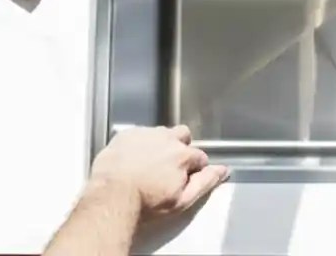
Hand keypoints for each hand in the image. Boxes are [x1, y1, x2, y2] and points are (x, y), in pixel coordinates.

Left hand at [88, 125, 228, 216]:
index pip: (200, 157)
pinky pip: (139, 133)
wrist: (112, 197)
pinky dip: (139, 143)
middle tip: (169, 167)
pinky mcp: (126, 134)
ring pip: (161, 132)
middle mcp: (166, 139)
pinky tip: (132, 158)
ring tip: (149, 163)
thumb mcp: (182, 200)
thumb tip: (223, 170)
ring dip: (160, 144)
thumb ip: (206, 182)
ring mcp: (145, 134)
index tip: (184, 179)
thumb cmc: (146, 202)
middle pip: (183, 135)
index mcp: (183, 155)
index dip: (194, 169)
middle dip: (180, 148)